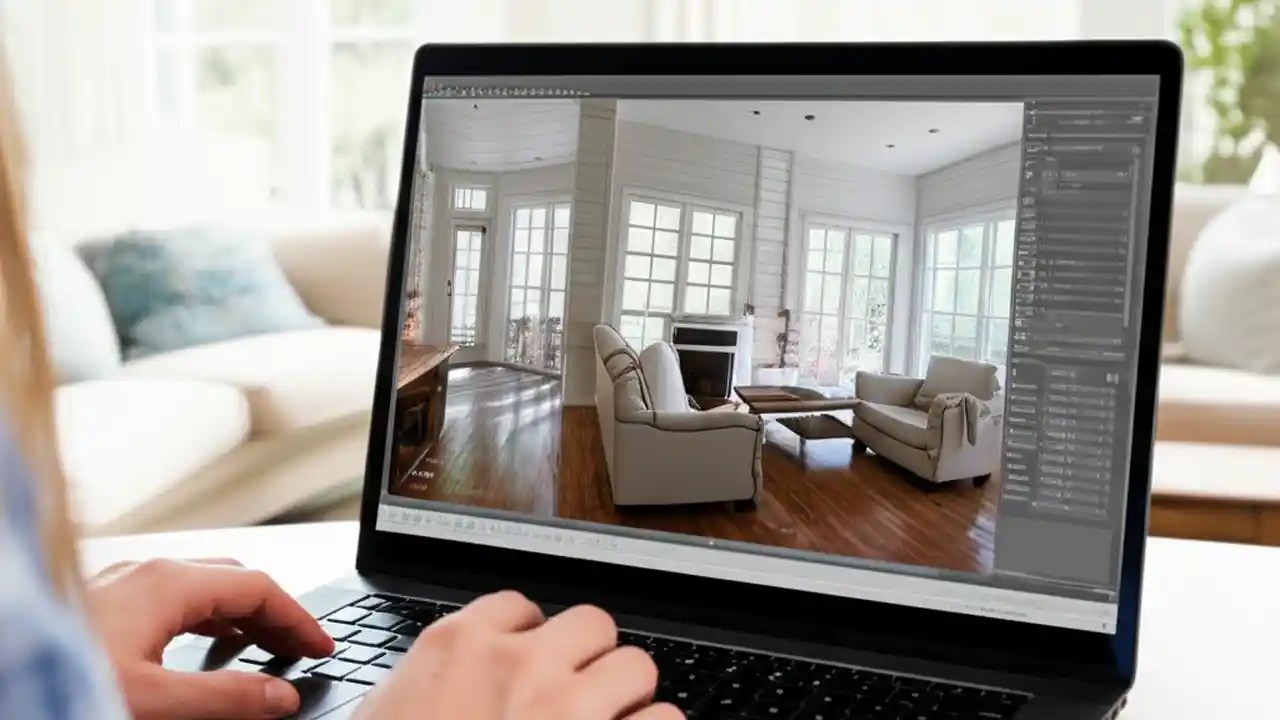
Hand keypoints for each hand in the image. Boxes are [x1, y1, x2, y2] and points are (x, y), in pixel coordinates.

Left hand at [88, 558, 334, 718]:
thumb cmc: (63, 680)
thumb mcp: (154, 701)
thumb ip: (224, 698)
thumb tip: (281, 697)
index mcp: (167, 583)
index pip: (259, 589)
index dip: (298, 619)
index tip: (322, 647)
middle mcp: (147, 572)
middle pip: (234, 582)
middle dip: (275, 614)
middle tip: (300, 649)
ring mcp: (122, 583)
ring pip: (202, 588)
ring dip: (242, 615)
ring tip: (264, 647)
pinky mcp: (101, 602)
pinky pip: (173, 597)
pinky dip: (208, 617)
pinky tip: (207, 640)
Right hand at [355, 590, 681, 719]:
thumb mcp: (381, 718)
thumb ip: (421, 687)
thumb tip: (438, 685)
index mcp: (457, 648)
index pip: (517, 608)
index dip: (531, 640)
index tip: (534, 663)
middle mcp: (519, 664)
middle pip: (590, 625)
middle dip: (589, 662)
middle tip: (579, 696)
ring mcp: (567, 706)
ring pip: (634, 666)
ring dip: (627, 698)